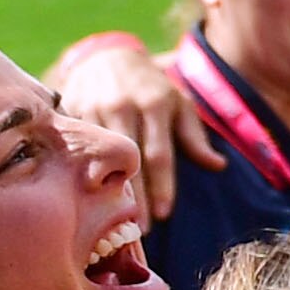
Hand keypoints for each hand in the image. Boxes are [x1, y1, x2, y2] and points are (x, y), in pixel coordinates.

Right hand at [46, 34, 220, 215]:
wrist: (107, 58)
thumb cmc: (151, 87)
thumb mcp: (178, 103)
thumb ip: (195, 136)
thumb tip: (219, 166)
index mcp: (154, 104)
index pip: (159, 153)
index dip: (162, 186)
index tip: (164, 214)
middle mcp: (122, 106)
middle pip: (129, 160)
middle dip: (135, 197)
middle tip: (139, 231)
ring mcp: (92, 107)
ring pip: (99, 155)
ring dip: (104, 189)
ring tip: (109, 220)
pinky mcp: (69, 110)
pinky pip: (75, 146)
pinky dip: (78, 171)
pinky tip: (81, 196)